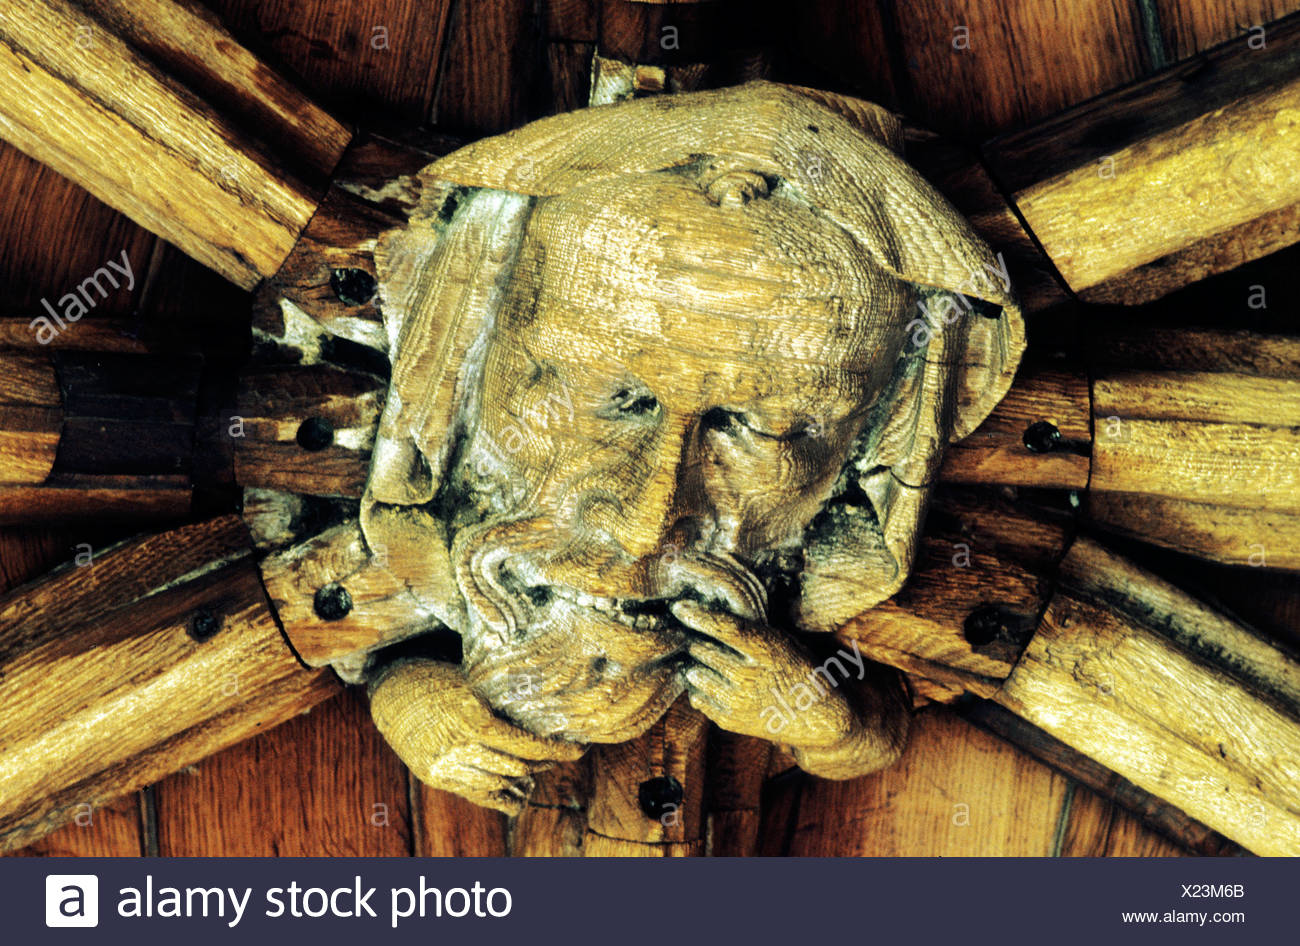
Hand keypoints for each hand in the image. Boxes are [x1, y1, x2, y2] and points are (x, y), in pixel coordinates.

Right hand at [369, 658, 585, 813]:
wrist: (392, 690)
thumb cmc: (439, 674)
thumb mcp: (474, 679)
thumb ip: (503, 700)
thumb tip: (546, 710)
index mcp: (472, 719)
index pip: (525, 745)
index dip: (556, 751)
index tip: (579, 749)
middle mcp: (458, 747)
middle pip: (517, 768)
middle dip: (543, 763)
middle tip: (559, 754)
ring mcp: (445, 766)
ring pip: (499, 784)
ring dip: (523, 779)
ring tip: (538, 769)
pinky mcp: (436, 777)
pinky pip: (476, 794)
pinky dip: (501, 795)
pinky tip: (517, 790)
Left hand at [673, 601, 907, 778]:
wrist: (818, 718)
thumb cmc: (800, 671)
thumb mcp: (784, 642)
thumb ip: (752, 631)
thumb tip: (710, 613)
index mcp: (766, 651)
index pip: (725, 628)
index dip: (698, 616)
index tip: (679, 606)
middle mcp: (749, 676)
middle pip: (701, 650)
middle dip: (699, 643)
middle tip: (707, 642)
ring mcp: (737, 701)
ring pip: (694, 673)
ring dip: (698, 666)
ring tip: (715, 665)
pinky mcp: (729, 721)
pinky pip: (696, 697)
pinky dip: (701, 689)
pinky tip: (719, 685)